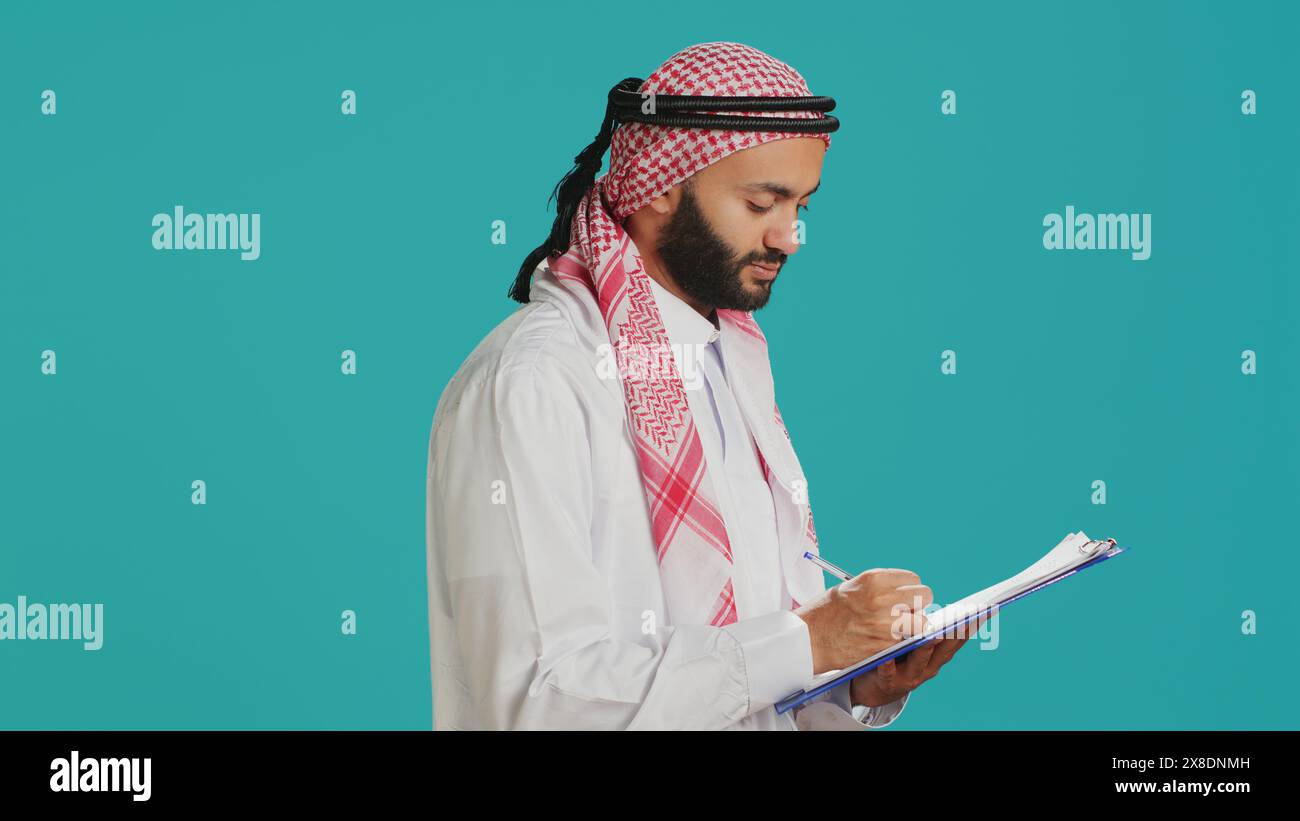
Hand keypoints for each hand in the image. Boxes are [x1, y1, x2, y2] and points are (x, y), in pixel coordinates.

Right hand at [794, 568, 932, 674]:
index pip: (913, 578)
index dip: (909, 589)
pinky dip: (905, 642)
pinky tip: (889, 641)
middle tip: (905, 614)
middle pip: (924, 595)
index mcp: (874, 579)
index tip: (903, 598)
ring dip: (914, 626)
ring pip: (922, 621)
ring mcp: (886, 622)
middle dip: (918, 605)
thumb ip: (880, 587)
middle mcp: (883, 597)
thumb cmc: (827, 613)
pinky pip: (911, 640)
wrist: (809, 638)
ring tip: (898, 629)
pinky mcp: (886, 644)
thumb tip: (905, 592)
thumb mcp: (851, 587)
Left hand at [849, 613, 987, 706]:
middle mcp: (928, 667)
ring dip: (926, 649)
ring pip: (920, 661)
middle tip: (962, 620)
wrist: (875, 687)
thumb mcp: (913, 640)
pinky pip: (888, 672)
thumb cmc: (897, 655)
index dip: (971, 626)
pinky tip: (887, 656)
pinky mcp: (888, 681)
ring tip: (931, 636)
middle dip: (953, 636)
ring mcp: (910, 676)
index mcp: (937, 655)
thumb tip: (925, 596)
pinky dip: (889, 665)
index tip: (984, 610)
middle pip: (943, 650)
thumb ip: (921, 623)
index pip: (957, 638)